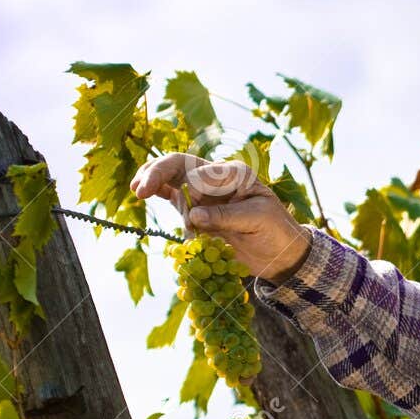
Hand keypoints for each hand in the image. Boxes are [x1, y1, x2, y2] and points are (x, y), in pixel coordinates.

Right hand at [130, 153, 311, 281]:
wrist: (279, 253)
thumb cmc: (276, 231)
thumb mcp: (260, 220)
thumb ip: (227, 216)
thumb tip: (193, 216)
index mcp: (235, 174)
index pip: (201, 173)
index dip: (192, 193)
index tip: (196, 218)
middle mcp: (216, 178)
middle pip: (179, 164)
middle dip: (157, 173)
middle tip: (140, 190)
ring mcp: (203, 193)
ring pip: (170, 178)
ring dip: (154, 184)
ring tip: (143, 195)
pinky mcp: (196, 208)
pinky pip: (171, 193)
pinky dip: (157, 191)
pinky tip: (140, 191)